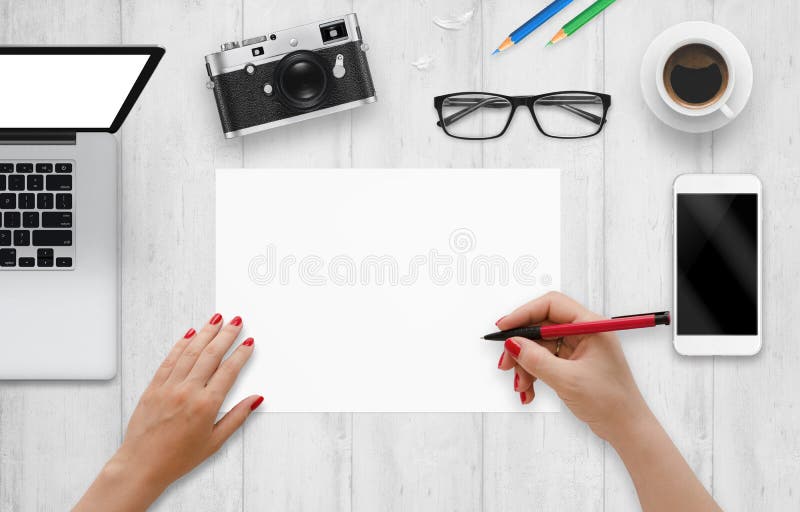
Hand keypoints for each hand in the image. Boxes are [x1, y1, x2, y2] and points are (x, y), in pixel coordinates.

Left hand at [74, 313, 261, 511]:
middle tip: (236, 322)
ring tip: (216, 320)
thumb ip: (237, 417)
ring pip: (191, 352)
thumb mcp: (215, 442)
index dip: (241, 354)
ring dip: (206, 333)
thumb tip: (255, 400)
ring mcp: (169, 387)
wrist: (142, 465)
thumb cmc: (177, 458)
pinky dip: (181, 344)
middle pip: (211, 355)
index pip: (229, 371)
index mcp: (206, 406)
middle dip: (226, 335)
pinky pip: (169, 360)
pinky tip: (190, 334)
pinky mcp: (154, 387)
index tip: (248, 343)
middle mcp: (187, 392)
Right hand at [496, 292, 648, 442]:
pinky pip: (544, 361)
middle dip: (521, 346)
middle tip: (506, 362)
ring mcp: (578, 348)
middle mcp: (584, 333)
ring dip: (525, 365)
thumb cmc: (611, 402)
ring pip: (540, 346)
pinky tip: (529, 391)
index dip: (524, 313)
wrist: (626, 428)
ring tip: (521, 385)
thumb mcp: (568, 380)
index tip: (504, 327)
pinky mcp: (572, 363)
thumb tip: (513, 344)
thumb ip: (537, 360)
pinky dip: (533, 374)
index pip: (551, 305)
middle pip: (541, 327)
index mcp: (591, 326)